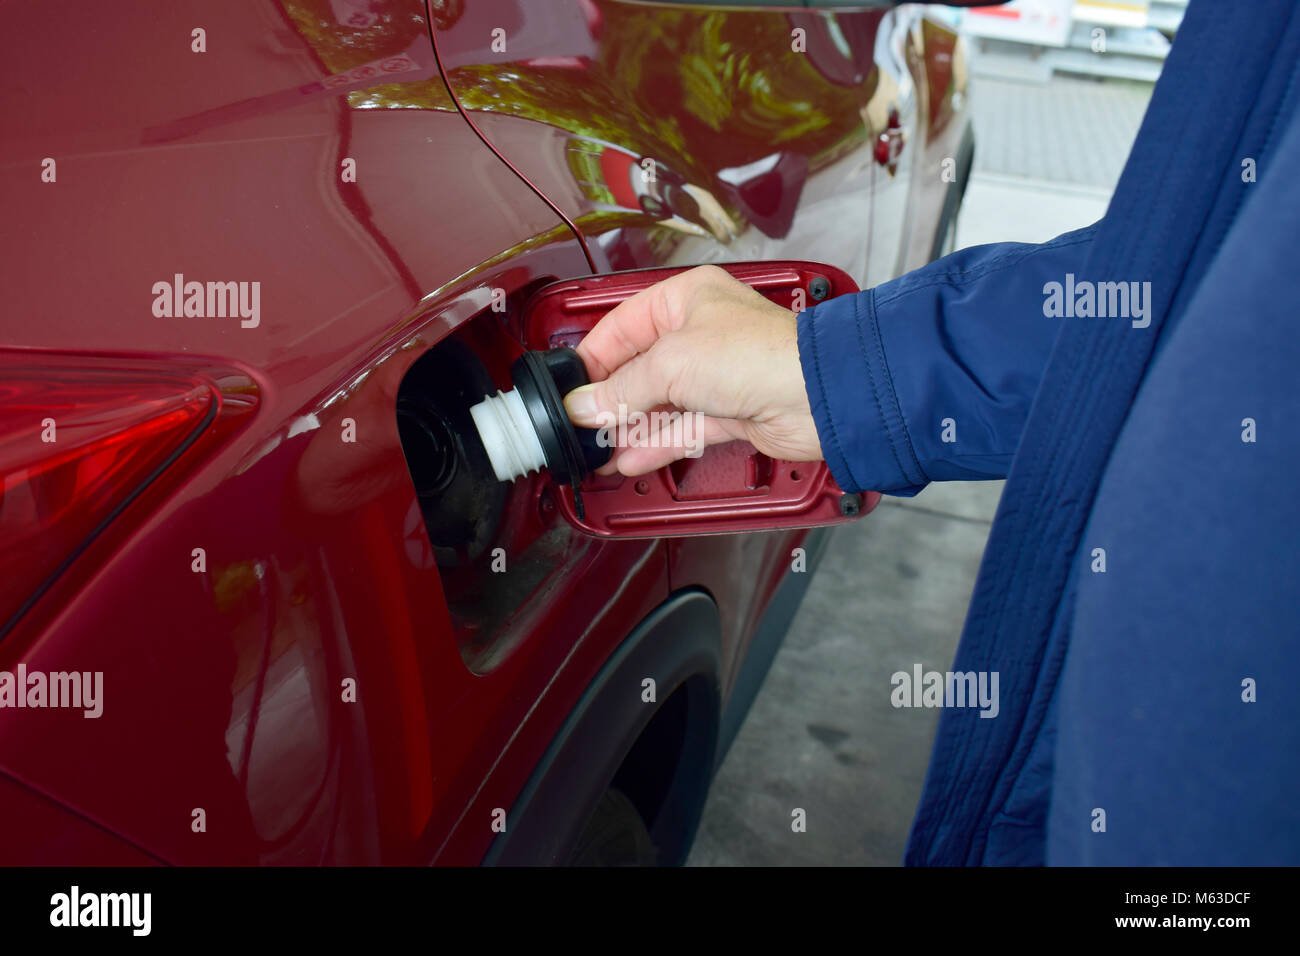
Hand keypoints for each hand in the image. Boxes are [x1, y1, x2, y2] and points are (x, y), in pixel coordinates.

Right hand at [563, 265, 823, 475]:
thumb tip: (585, 406)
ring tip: (597, 449)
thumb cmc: (760, 355)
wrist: (816, 396)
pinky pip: (683, 428)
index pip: (623, 326)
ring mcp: (717, 375)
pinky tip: (629, 459)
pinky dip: (657, 444)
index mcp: (685, 300)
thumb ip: (622, 389)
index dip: (593, 359)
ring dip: (630, 427)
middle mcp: (701, 334)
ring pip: (661, 402)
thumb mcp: (670, 364)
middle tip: (580, 425)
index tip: (570, 390)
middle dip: (610, 399)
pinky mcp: (732, 411)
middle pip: (640, 368)